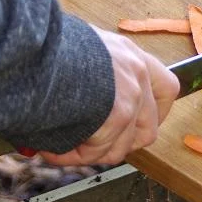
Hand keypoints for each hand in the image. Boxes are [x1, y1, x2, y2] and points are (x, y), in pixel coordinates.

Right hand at [35, 27, 178, 165]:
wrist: (36, 45)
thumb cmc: (45, 45)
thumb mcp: (77, 48)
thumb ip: (90, 71)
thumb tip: (78, 96)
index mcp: (129, 53)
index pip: (166, 87)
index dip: (154, 114)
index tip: (135, 126)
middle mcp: (137, 72)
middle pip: (149, 128)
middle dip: (119, 145)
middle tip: (92, 147)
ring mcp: (132, 94)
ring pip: (120, 146)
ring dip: (90, 153)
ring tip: (60, 148)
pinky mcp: (118, 114)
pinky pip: (97, 151)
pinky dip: (72, 156)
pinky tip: (50, 149)